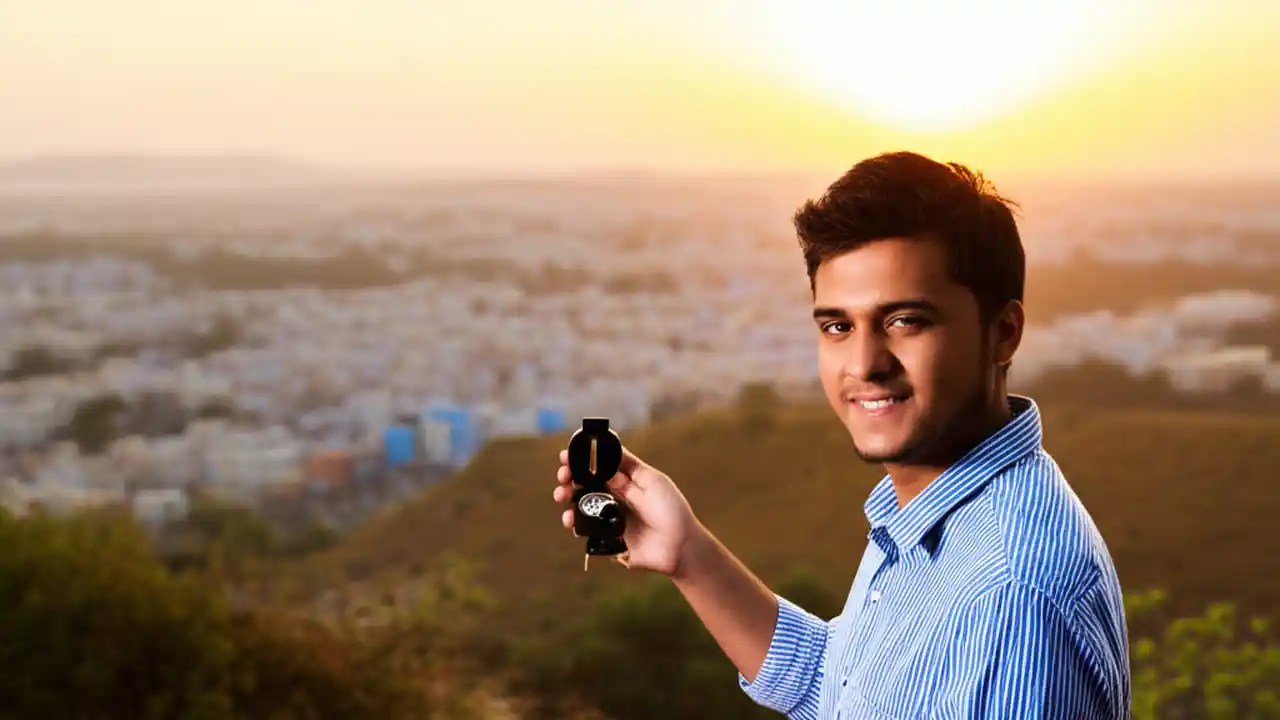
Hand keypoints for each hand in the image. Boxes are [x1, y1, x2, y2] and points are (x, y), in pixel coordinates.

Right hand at [554, 444, 701, 576]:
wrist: (678, 545)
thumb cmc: (671, 510)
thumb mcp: (651, 481)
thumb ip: (627, 469)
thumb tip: (603, 458)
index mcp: (625, 480)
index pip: (598, 465)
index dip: (581, 459)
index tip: (566, 455)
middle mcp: (614, 496)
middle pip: (584, 483)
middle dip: (568, 477)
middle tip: (563, 476)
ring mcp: (608, 516)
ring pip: (580, 504)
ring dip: (567, 498)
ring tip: (562, 496)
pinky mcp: (606, 536)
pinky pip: (584, 527)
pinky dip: (574, 521)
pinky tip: (571, 519)